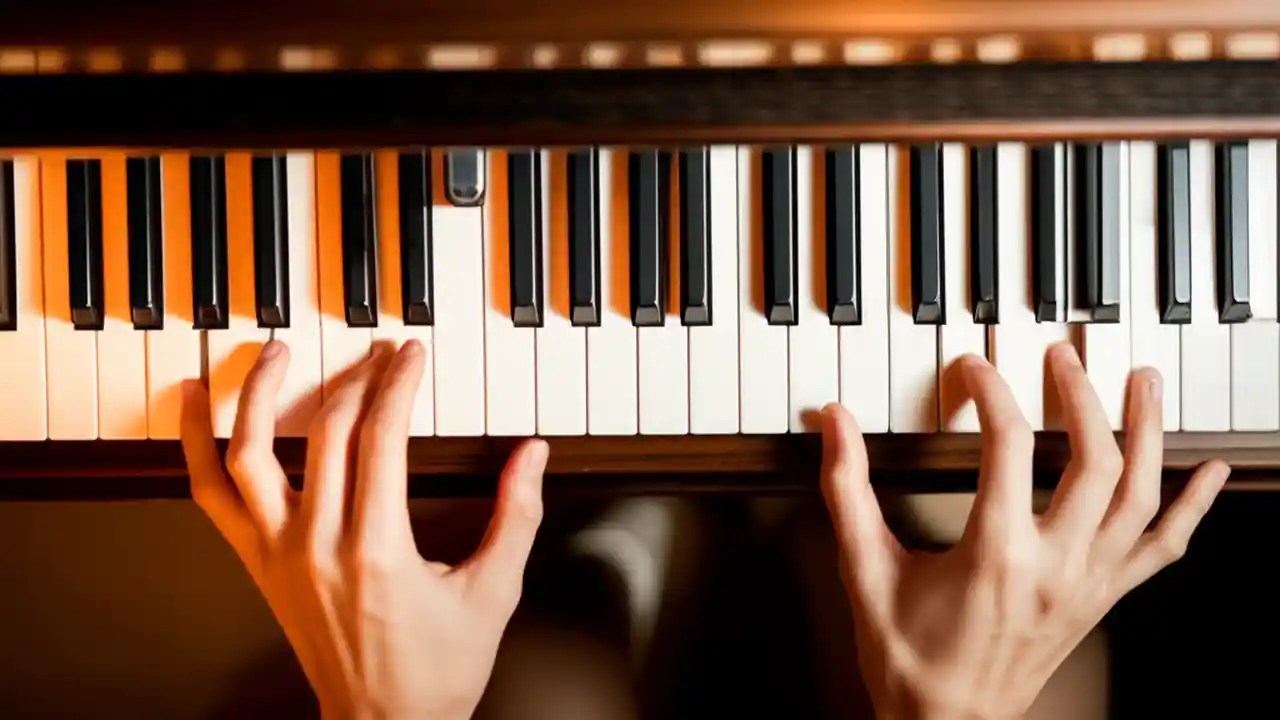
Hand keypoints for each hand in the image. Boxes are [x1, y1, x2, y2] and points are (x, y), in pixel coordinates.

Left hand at [180, 339, 547, 719]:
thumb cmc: (436, 670)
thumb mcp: (495, 592)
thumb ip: (517, 516)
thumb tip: (533, 455)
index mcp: (378, 548)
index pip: (382, 437)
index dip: (399, 385)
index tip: (411, 357)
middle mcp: (319, 544)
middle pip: (328, 433)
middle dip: (358, 379)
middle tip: (379, 355)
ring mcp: (279, 553)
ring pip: (250, 453)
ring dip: (261, 394)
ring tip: (277, 352)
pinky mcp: (259, 564)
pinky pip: (213, 494)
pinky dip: (197, 445)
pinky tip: (198, 404)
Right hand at [819, 343, 1228, 719]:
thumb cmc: (908, 659)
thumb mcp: (865, 571)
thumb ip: (847, 491)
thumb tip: (835, 425)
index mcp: (996, 554)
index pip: (1008, 445)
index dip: (992, 392)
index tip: (974, 368)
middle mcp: (1054, 567)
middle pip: (1093, 460)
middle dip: (1081, 395)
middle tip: (1063, 357)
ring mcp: (1087, 583)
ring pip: (1139, 496)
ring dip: (1148, 432)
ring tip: (1142, 382)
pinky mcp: (1102, 598)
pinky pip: (1163, 548)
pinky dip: (1194, 507)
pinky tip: (1210, 471)